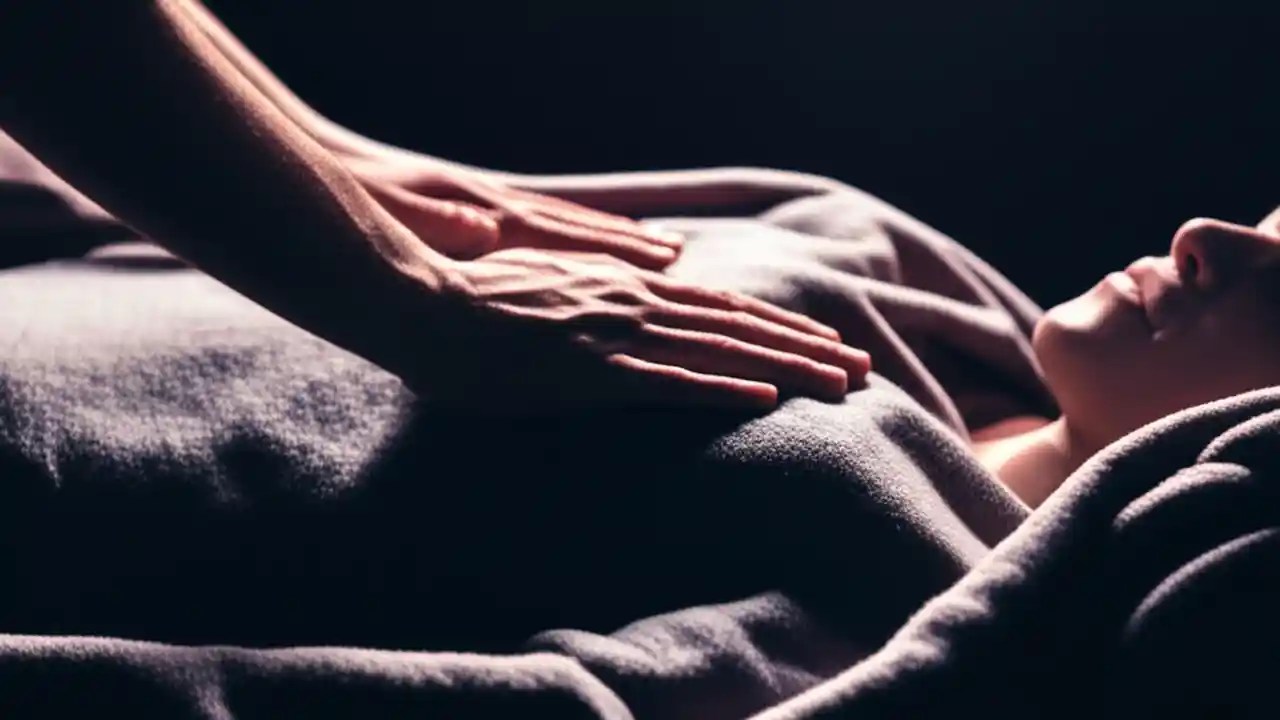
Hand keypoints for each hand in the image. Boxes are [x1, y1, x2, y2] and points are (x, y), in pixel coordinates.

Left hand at [349, 158, 683, 269]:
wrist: (336, 167)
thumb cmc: (364, 199)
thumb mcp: (396, 215)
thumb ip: (439, 220)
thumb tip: (482, 227)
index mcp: (487, 216)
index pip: (566, 235)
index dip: (618, 251)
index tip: (666, 259)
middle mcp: (501, 208)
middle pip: (580, 228)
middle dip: (631, 244)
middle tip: (680, 257)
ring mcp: (493, 206)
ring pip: (568, 225)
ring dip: (613, 239)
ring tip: (658, 249)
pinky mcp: (479, 207)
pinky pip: (545, 226)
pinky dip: (580, 234)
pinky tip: (596, 243)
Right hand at [430, 248, 870, 412]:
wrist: (423, 305)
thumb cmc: (474, 302)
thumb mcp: (547, 284)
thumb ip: (600, 290)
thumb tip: (636, 295)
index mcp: (625, 285)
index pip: (721, 305)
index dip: (778, 325)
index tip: (823, 341)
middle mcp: (634, 301)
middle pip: (740, 325)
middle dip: (807, 346)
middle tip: (863, 368)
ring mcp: (616, 335)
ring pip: (722, 351)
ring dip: (788, 367)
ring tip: (842, 385)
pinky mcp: (591, 372)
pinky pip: (670, 384)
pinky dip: (723, 391)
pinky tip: (767, 402)